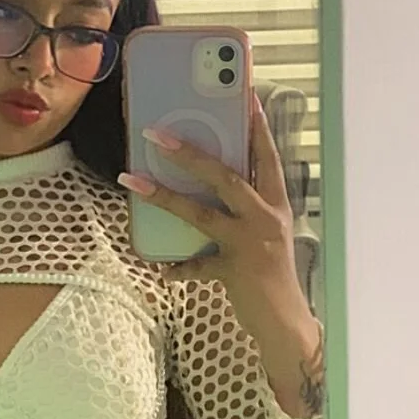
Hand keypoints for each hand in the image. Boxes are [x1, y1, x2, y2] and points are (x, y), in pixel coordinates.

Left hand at [118, 91, 311, 342]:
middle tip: (156, 134)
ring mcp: (250, 245)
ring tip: (132, 181)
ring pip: (201, 214)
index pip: (268, 158)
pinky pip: (196, 266)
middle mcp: (265, 219)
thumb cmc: (273, 274)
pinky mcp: (234, 272)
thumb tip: (204, 186)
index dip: (257, 128)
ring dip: (163, 196)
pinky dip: (178, 267)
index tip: (246, 97)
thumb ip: (244, 210)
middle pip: (226, 177)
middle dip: (190, 153)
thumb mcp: (267, 234)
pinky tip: (161, 266)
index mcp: (276, 205)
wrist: (287, 321)